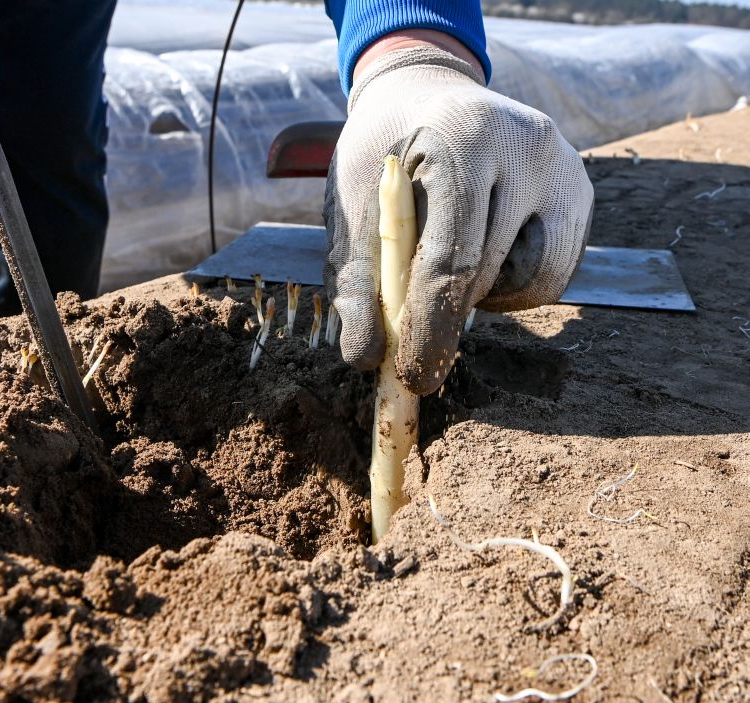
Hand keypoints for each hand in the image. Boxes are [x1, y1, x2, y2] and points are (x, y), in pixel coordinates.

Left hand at [324, 44, 592, 395]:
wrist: (428, 95)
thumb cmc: (384, 154)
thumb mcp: (352, 202)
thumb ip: (355, 277)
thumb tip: (365, 358)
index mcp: (462, 139)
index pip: (451, 258)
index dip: (429, 329)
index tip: (411, 377)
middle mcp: (528, 146)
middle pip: (491, 274)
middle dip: (446, 321)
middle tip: (415, 344)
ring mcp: (566, 167)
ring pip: (535, 280)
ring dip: (485, 299)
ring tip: (447, 272)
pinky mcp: (582, 191)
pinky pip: (553, 269)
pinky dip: (513, 284)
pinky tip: (482, 258)